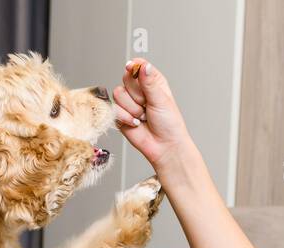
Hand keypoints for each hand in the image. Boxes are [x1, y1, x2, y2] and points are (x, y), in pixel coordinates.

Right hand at [113, 59, 193, 178]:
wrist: (164, 146)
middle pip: (125, 78)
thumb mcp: (161, 99)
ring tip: (143, 116)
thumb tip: (143, 65)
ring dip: (132, 108)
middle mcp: (139, 90)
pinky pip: (114, 108)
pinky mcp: (120, 114)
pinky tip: (136, 122)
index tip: (136, 73)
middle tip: (147, 105)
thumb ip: (149, 82)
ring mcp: (129, 102)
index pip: (137, 65)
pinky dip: (125, 117)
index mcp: (152, 81)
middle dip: (137, 94)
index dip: (134, 68)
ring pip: (118, 93)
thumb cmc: (169, 124)